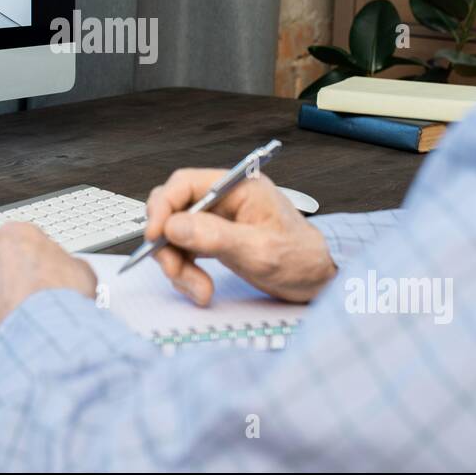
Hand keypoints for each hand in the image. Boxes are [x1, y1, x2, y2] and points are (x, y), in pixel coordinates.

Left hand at [0, 222, 96, 353]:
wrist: (48, 331)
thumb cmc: (64, 299)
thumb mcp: (80, 271)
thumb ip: (63, 266)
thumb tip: (65, 275)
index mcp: (15, 235)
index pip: (18, 245)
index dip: (31, 264)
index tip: (39, 278)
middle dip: (7, 284)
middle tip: (27, 304)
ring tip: (16, 325)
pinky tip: (2, 337)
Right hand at [145, 169, 336, 304]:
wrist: (319, 280)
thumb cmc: (302, 258)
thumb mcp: (260, 250)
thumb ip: (216, 236)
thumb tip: (175, 225)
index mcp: (238, 186)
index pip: (185, 184)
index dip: (163, 207)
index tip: (156, 235)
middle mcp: (225, 199)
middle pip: (174, 211)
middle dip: (168, 244)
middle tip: (175, 270)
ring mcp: (218, 220)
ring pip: (175, 235)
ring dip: (177, 265)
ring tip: (199, 289)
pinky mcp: (215, 240)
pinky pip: (185, 252)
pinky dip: (185, 273)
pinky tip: (201, 289)